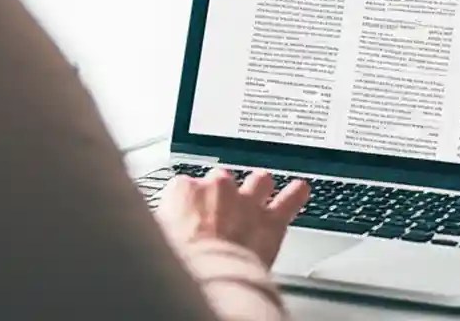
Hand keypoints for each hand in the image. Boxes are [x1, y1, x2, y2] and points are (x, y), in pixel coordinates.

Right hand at [156, 168, 310, 266]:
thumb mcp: (159, 238)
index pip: (187, 185)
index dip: (191, 202)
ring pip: (259, 180)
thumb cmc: (181, 264)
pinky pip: (291, 198)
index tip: (191, 214)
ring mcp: (248, 200)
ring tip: (261, 194)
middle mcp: (218, 188)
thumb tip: (168, 231)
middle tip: (223, 213)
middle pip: (223, 179)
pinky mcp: (272, 219)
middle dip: (224, 194)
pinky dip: (296, 194)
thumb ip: (169, 224)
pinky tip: (299, 191)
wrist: (207, 279)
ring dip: (260, 188)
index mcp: (185, 190)